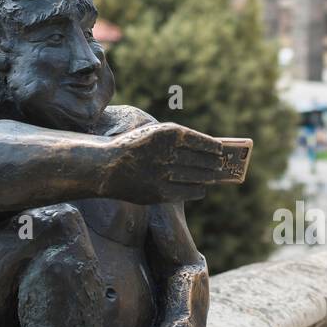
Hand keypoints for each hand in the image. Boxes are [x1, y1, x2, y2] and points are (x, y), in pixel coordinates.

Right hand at [111, 122, 225, 202]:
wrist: (106, 168)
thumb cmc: (133, 149)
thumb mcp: (153, 135)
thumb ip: (176, 141)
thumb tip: (206, 153)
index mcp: (167, 134)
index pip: (200, 141)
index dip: (212, 147)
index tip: (220, 150)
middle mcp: (167, 152)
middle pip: (202, 160)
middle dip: (213, 164)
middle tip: (219, 166)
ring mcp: (164, 174)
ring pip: (198, 177)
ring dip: (208, 177)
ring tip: (213, 176)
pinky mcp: (160, 192)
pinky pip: (189, 191)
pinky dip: (198, 190)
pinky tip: (201, 188)